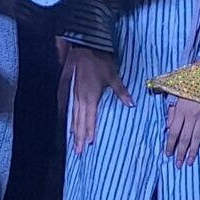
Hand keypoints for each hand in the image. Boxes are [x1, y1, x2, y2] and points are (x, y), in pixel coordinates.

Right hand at [57, 39, 126, 153]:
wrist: (84, 47)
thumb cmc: (100, 61)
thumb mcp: (113, 76)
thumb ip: (121, 91)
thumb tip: (131, 104)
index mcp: (91, 97)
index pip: (90, 119)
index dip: (90, 131)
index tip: (89, 144)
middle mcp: (80, 98)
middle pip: (80, 121)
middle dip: (80, 137)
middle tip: (78, 151)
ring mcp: (74, 94)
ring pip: (73, 116)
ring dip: (74, 130)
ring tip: (74, 143)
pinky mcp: (71, 89)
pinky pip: (70, 108)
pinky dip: (69, 118)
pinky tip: (69, 125)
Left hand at [163, 97, 199, 165]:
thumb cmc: (189, 83)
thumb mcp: (175, 94)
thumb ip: (171, 111)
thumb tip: (168, 128)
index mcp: (180, 110)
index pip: (173, 132)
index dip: (170, 144)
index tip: (168, 155)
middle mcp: (191, 115)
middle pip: (185, 137)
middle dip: (181, 152)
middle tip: (179, 165)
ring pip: (198, 136)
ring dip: (194, 151)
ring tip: (191, 162)